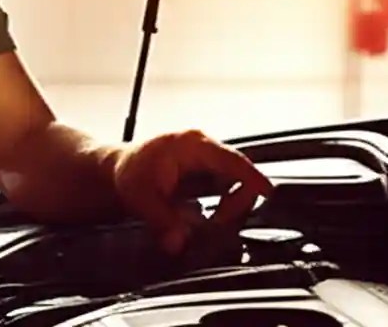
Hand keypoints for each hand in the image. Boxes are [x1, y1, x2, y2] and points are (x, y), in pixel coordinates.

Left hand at [111, 130, 272, 254]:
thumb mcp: (141, 199)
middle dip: (234, 202)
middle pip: (239, 174)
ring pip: (234, 182)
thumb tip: (179, 242)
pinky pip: (226, 186)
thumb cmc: (130, 173)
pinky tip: (205, 213)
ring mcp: (207, 156)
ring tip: (209, 220)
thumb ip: (163, 222)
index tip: (268, 192)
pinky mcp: (206, 168)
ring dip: (229, 204)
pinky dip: (222, 203)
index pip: (232, 160)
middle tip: (217, 223)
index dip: (253, 177)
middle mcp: (204, 146)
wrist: (119, 168)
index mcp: (192, 145)